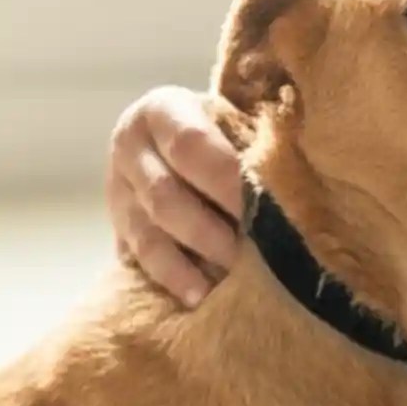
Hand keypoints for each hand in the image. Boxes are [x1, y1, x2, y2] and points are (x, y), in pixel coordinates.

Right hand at [105, 86, 242, 306]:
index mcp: (161, 110)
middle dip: (210, 228)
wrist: (180, 134)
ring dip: (188, 261)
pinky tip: (197, 295)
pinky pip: (138, 257)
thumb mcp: (235, 116)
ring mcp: (117, 189)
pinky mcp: (116, 226)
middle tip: (252, 251)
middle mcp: (129, 147)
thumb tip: (289, 180)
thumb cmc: (225, 125)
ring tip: (225, 281)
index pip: (190, 144)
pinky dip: (170, 277)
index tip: (262, 206)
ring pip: (148, 232)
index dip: (225, 178)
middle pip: (165, 195)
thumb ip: (253, 138)